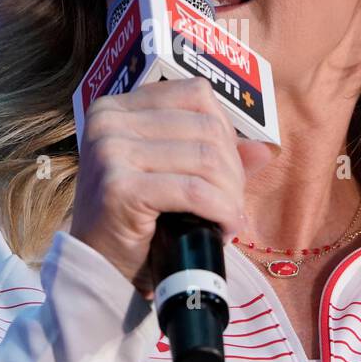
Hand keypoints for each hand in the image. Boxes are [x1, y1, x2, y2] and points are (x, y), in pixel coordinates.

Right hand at [69, 76, 273, 298]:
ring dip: (230, 195)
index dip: (226, 131)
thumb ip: (213, 155)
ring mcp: (110, 151)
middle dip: (233, 171)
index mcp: (117, 107)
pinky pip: (194, 190)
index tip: (228, 169)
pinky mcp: (119, 187)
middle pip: (206, 127)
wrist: (97, 267)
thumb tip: (263, 149)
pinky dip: (221, 211)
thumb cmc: (135, 220)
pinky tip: (224, 228)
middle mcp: (108, 121)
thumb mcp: (170, 176)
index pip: (195, 94)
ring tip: (228, 219)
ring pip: (205, 158)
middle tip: (232, 204)